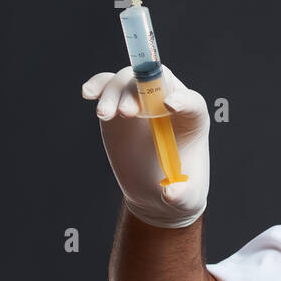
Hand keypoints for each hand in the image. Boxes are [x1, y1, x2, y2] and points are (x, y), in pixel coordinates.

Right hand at [82, 65, 210, 227]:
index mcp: (193, 121)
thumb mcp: (186, 198)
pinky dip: (98, 86)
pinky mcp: (119, 106)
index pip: (192, 102)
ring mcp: (142, 102)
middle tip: (126, 112)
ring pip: (129, 81)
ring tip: (105, 114)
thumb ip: (182, 196)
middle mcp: (169, 104)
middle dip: (142, 91)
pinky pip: (108, 86)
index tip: (170, 105)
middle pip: (158, 83)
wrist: (155, 189)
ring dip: (116, 92)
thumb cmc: (179, 189)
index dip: (184, 100)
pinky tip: (88, 94)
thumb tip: (171, 192)